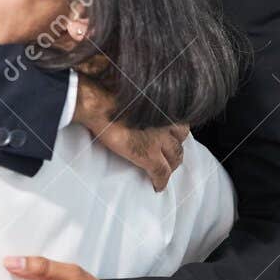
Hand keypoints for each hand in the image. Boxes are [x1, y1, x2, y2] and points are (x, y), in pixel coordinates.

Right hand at [71, 77, 187, 191]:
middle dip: (177, 150)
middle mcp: (165, 123)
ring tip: (166, 170)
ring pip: (175, 158)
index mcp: (162, 107)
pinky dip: (160, 182)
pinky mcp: (148, 155)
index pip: (178, 123)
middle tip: (171, 157)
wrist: (98, 103)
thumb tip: (136, 96)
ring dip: (172, 165)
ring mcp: (158, 140)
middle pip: (180, 141)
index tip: (173, 139)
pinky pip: (161, 173)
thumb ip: (141, 100)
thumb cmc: (108, 93)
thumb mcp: (132, 93)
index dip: (177, 134)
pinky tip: (157, 187)